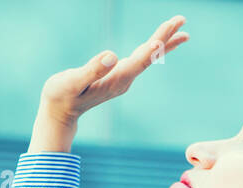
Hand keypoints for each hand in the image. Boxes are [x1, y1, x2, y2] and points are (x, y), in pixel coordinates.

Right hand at [29, 15, 189, 151]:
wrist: (60, 112)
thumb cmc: (62, 96)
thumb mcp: (72, 82)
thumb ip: (92, 70)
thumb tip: (112, 55)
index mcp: (118, 79)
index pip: (142, 58)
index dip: (156, 43)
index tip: (170, 29)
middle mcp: (125, 79)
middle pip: (151, 55)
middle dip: (167, 36)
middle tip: (182, 19)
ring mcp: (124, 78)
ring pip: (149, 57)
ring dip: (164, 42)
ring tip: (181, 30)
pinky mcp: (118, 76)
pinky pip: (141, 59)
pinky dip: (152, 49)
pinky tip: (158, 45)